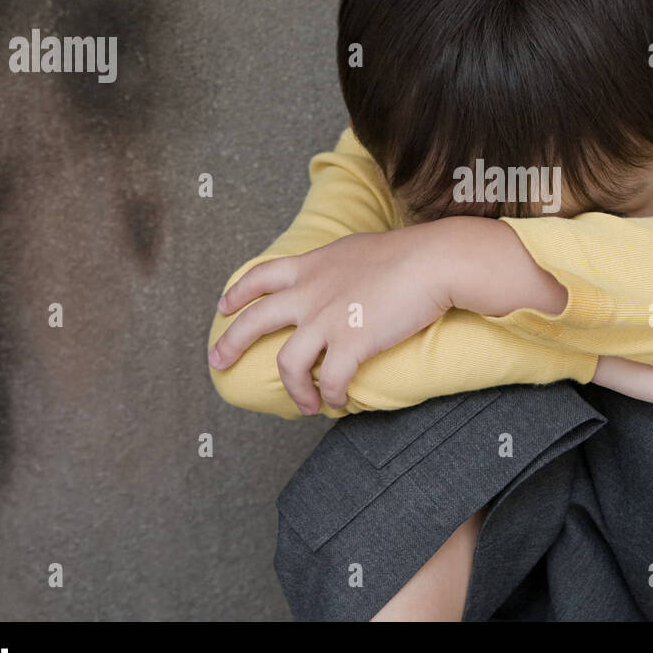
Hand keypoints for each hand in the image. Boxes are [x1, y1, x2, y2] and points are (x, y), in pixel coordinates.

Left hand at [208, 227, 451, 413]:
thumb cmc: (409, 253)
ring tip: (304, 403)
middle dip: (230, 344)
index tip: (224, 307)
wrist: (434, 261)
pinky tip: (338, 403)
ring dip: (293, 389)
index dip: (238, 293)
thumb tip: (339, 273)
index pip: (260, 277)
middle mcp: (310, 293)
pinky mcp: (351, 344)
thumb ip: (338, 265)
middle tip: (218, 362)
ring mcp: (327, 320)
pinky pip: (331, 381)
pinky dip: (332, 397)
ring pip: (287, 364)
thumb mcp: (358, 249)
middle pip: (254, 320)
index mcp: (312, 266)